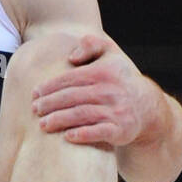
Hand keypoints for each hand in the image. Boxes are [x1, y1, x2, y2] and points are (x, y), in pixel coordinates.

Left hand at [31, 33, 157, 147]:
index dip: (50, 87)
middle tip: (34, 110)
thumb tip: (71, 57)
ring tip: (42, 124)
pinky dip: (83, 135)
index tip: (35, 94)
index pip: (70, 78)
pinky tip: (67, 136)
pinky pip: (100, 133)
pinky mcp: (121, 130)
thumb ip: (91, 44)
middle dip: (50, 104)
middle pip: (72, 97)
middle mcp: (111, 90)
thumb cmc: (119, 79)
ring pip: (82, 115)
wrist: (146, 106)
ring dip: (59, 120)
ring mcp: (117, 111)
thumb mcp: (110, 54)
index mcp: (104, 71)